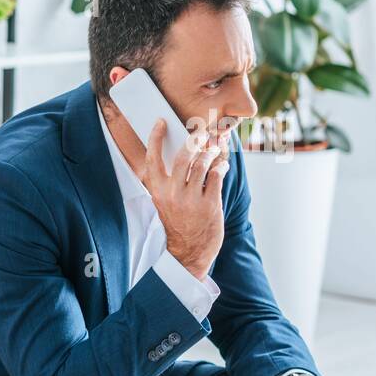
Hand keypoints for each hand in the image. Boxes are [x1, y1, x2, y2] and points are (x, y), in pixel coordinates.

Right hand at [140, 118, 229, 280]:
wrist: (186, 254)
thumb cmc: (175, 226)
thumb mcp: (163, 203)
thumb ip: (167, 182)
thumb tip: (181, 157)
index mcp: (157, 191)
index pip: (152, 158)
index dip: (155, 137)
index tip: (161, 122)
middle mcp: (172, 193)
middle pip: (184, 155)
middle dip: (195, 138)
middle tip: (202, 130)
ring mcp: (191, 198)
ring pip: (203, 162)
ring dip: (211, 151)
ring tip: (215, 147)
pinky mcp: (209, 204)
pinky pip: (217, 176)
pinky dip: (221, 166)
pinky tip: (222, 165)